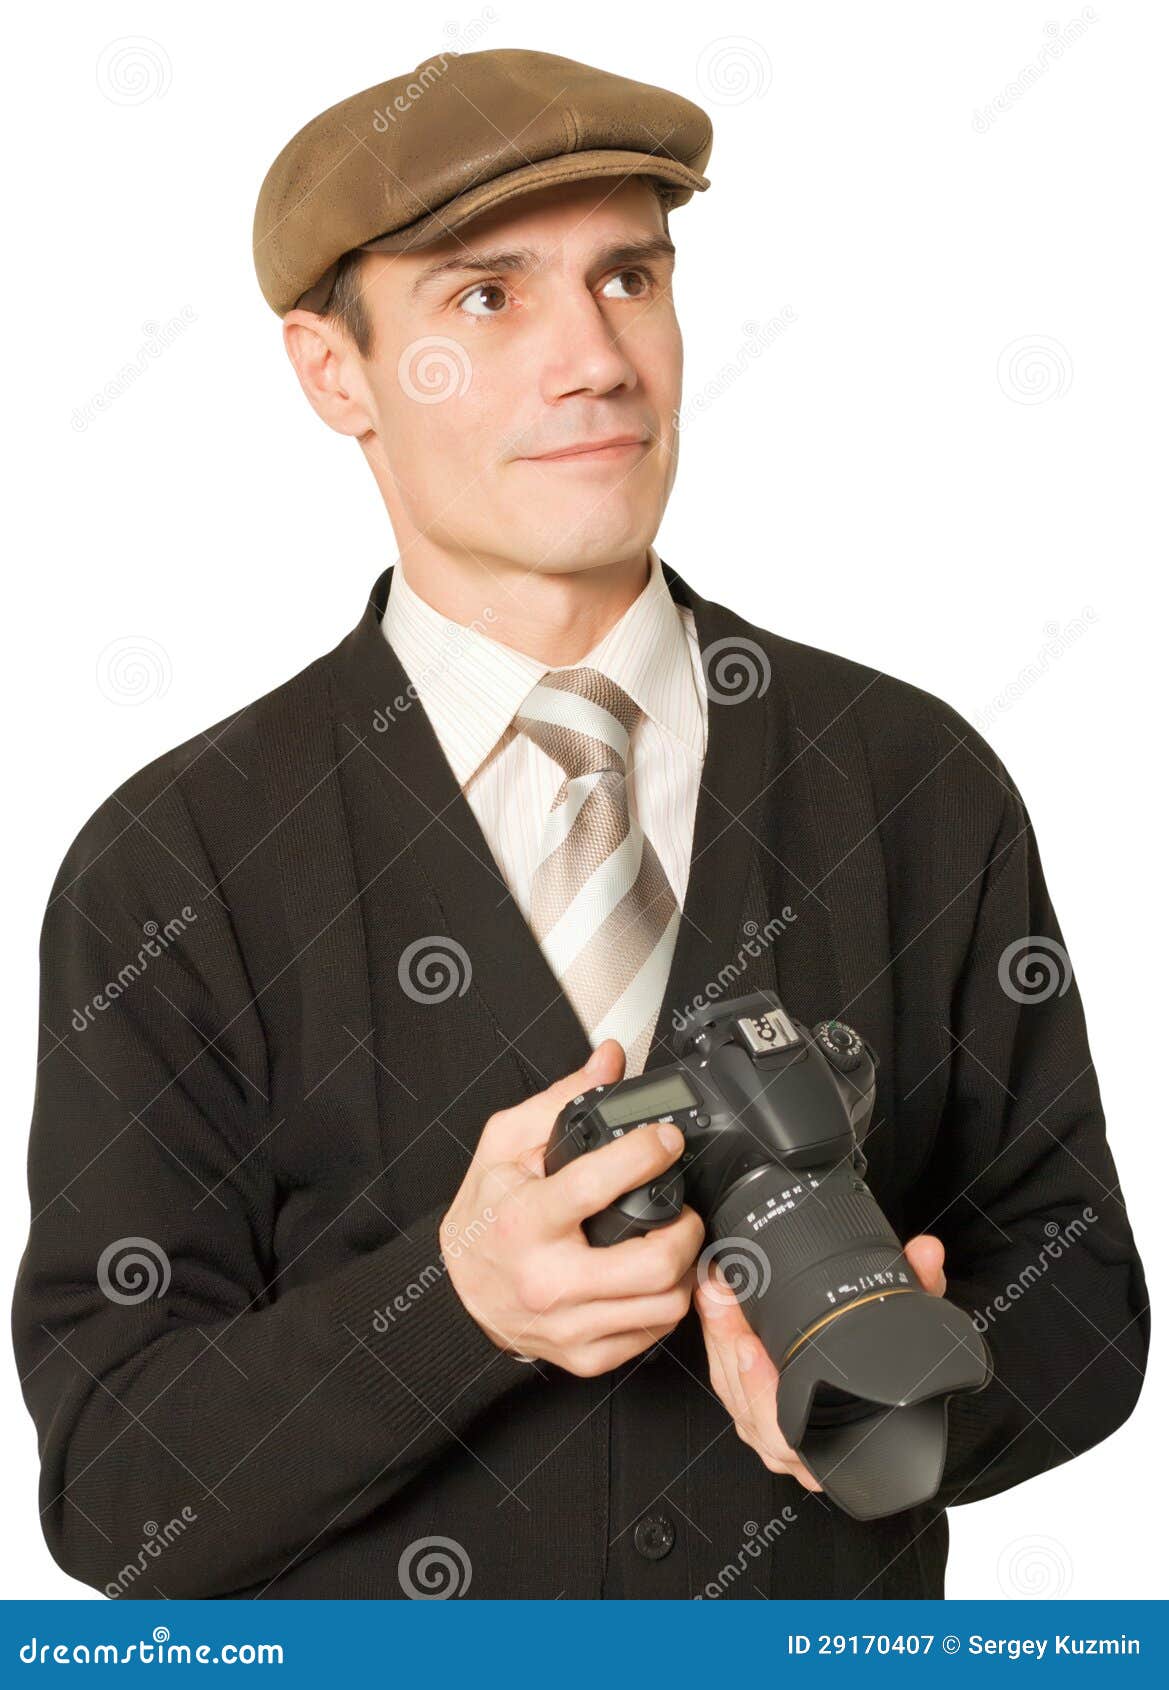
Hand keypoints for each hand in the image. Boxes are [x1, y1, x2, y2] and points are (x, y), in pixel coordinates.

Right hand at [441, 1039, 704, 1375]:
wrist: (455, 1294)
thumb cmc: (483, 1217)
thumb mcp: (505, 1144)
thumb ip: (561, 1099)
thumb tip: (608, 1060)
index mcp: (525, 1220)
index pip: (597, 1184)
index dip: (646, 1154)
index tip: (666, 1140)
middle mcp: (548, 1279)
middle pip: (653, 1263)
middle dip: (687, 1227)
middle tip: (684, 1206)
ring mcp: (569, 1325)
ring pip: (664, 1305)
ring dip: (685, 1267)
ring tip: (675, 1240)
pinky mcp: (585, 1356)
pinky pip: (651, 1335)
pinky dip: (666, 1302)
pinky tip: (654, 1277)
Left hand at [695, 1233, 946, 1486]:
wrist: (904, 1403)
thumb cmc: (899, 1370)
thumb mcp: (912, 1327)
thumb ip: (920, 1289)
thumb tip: (927, 1251)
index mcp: (839, 1442)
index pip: (788, 1431)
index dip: (761, 1391)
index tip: (750, 1344)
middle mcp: (805, 1450)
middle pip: (750, 1409)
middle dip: (729, 1349)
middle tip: (721, 1299)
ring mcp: (780, 1438)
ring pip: (735, 1398)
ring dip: (720, 1344)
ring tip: (715, 1298)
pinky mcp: (761, 1416)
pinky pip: (731, 1389)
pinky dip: (720, 1349)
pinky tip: (716, 1313)